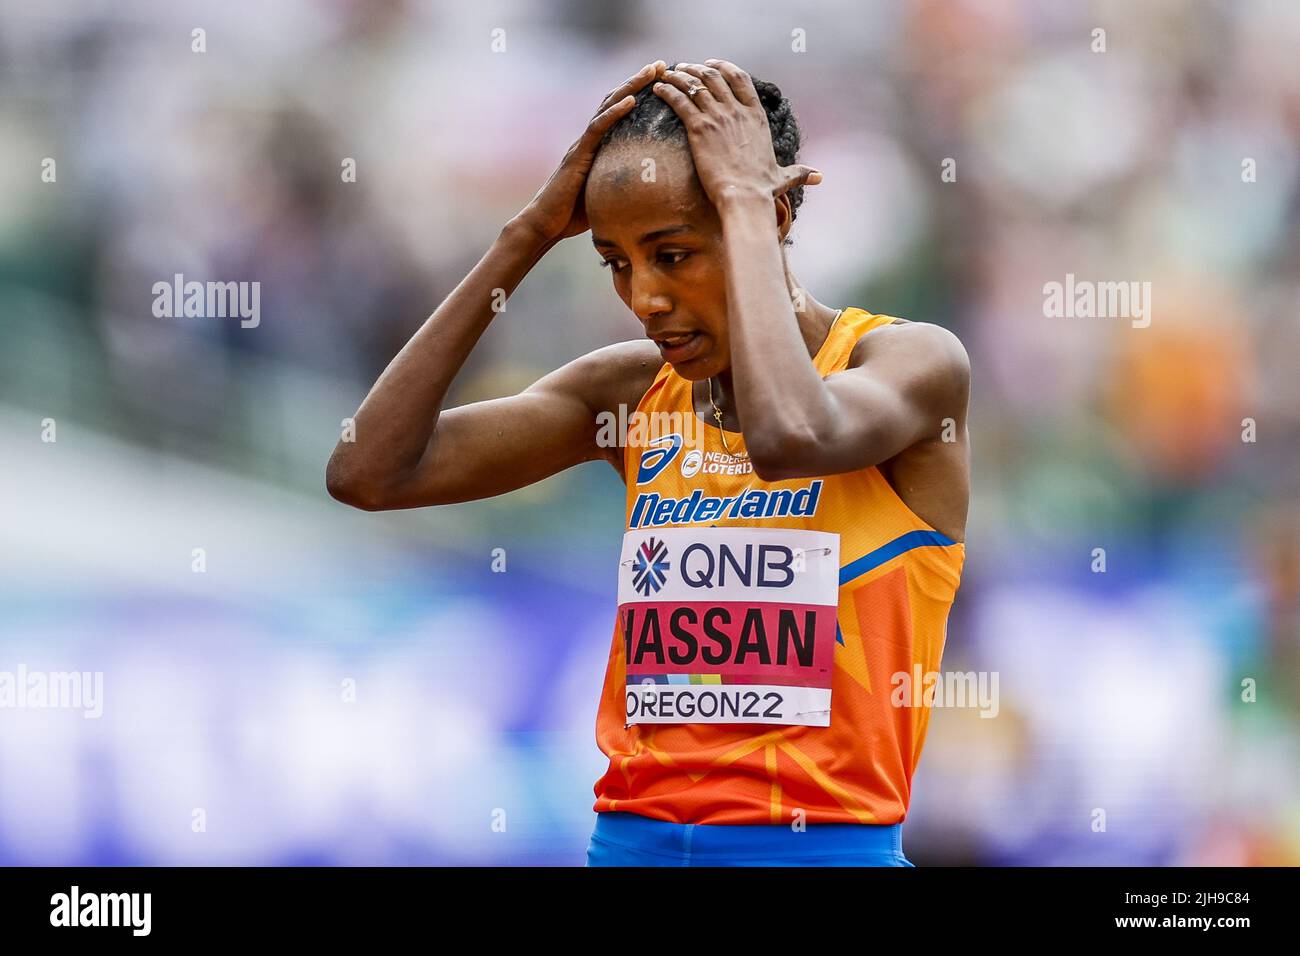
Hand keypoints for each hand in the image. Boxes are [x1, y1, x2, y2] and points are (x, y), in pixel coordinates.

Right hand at [514, 60, 666, 242]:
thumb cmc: (574, 215)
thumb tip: (648, 192)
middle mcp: (589, 139)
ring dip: (631, 87)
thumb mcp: (606, 195)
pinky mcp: (578, 155)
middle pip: (616, 101)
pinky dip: (615, 112)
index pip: (620, 113)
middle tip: (660, 64)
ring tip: (650, 72)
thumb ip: (621, 185)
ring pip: (608, 107)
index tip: (660, 81)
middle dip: (638, 81)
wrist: (545, 224)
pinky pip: (598, 129)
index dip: (639, 95)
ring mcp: (583, 144)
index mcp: (597, 146)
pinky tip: (631, 100)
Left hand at [653, 60, 820, 210]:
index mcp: (755, 116)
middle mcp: (737, 111)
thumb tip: (819, 178)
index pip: (740, 80)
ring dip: (679, 76)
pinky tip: (658, 89)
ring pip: (695, 85)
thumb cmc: (762, 190)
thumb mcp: (784, 176)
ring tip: (668, 74)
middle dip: (698, 68)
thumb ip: (799, 172)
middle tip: (684, 68)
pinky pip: (680, 101)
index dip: (724, 68)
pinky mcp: (699, 129)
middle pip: (714, 77)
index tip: (711, 64)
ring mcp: (718, 117)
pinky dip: (668, 91)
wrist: (745, 197)